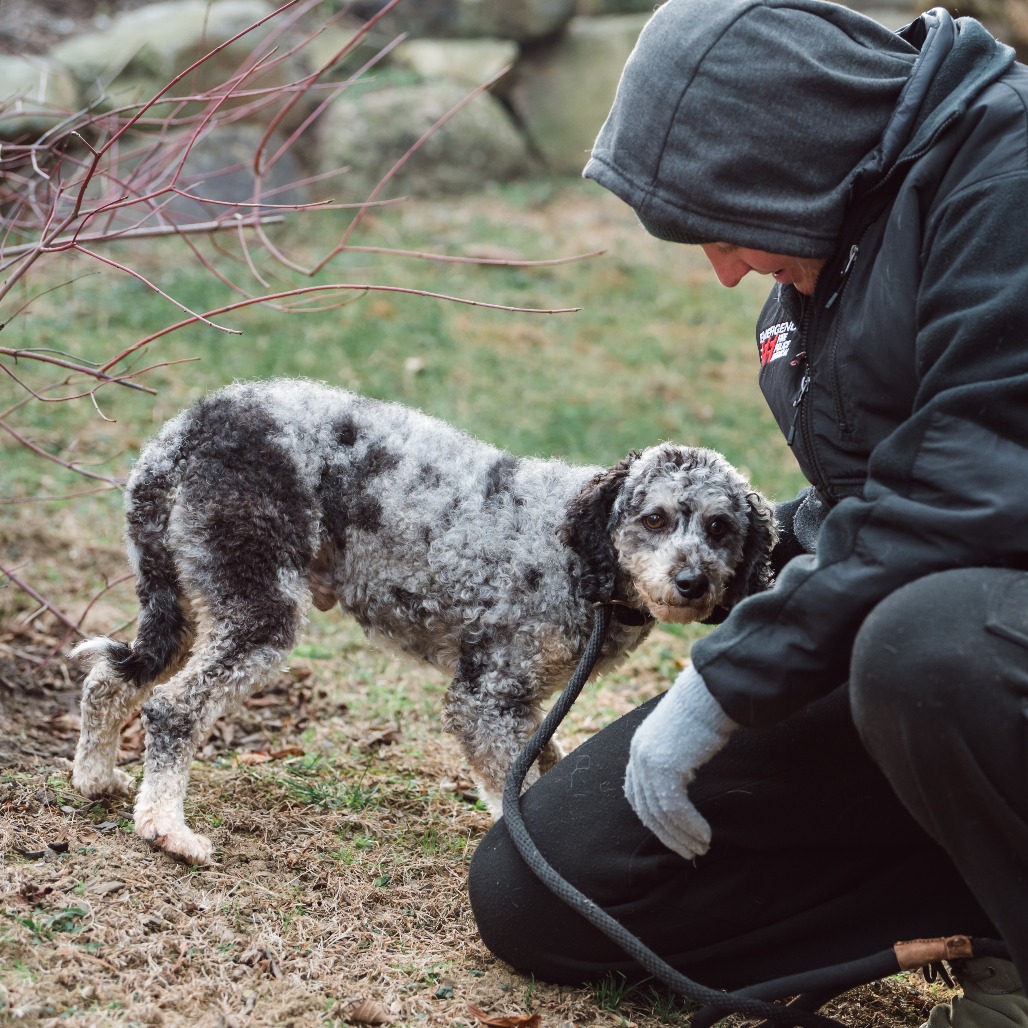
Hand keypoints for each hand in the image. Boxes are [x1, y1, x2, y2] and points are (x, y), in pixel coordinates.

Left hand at [624, 664, 737, 858]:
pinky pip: (675, 808)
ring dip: (681, 836)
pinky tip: (704, 836)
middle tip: (687, 852)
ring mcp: (649, 762)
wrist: (712, 692)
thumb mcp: (680, 738)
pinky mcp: (666, 768)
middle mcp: (638, 755)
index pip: (636, 794)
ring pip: (661, 813)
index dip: (652, 818)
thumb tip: (683, 778)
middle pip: (646, 808)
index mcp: (640, 748)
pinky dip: (690, 827)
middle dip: (667, 834)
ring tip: (700, 849)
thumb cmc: (704, 712)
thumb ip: (674, 758)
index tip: (671, 834)